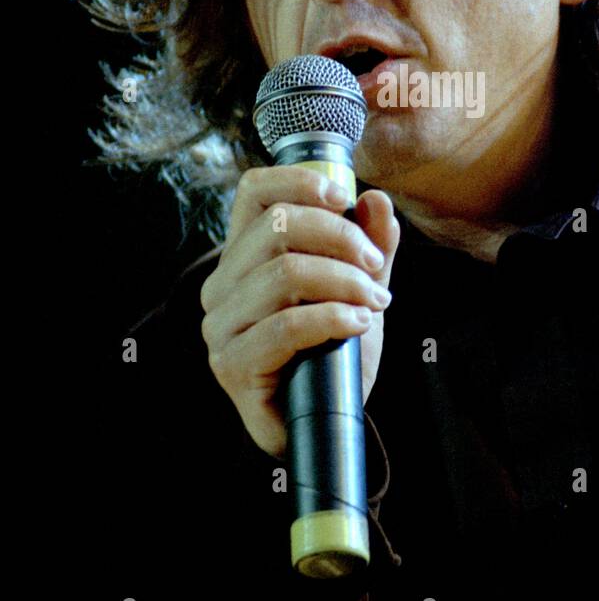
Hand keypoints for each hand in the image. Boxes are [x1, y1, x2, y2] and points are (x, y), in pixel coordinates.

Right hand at [200, 166, 399, 457]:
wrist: (327, 418)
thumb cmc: (335, 348)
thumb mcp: (361, 286)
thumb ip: (370, 244)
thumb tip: (376, 199)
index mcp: (244, 254)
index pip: (254, 191)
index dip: (298, 181)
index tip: (345, 197)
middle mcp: (221, 284)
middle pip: (278, 227)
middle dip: (341, 239)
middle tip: (376, 266)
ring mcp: (221, 325)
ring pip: (284, 274)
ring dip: (344, 282)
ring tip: (374, 302)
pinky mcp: (232, 365)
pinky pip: (285, 326)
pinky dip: (332, 318)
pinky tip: (358, 324)